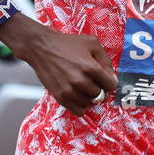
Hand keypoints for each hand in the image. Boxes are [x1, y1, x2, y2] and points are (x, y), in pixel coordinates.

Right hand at [0, 16, 117, 115]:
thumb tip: (112, 78)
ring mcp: (70, 91)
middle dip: (100, 89)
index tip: (105, 79)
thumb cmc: (66, 44)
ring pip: (90, 104)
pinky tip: (78, 95)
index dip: (110, 82)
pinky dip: (81, 105)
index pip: (111, 85)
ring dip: (90, 97)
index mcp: (91, 67)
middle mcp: (80, 81)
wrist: (41, 48)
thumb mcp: (92, 43)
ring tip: (83, 86)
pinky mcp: (60, 97)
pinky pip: (79, 111)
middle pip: (101, 95)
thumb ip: (105, 61)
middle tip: (93, 81)